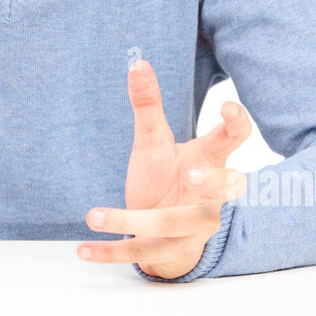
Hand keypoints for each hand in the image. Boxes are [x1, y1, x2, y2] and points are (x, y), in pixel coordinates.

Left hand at [80, 59, 250, 278]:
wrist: (169, 231)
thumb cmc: (171, 176)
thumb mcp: (156, 140)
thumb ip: (149, 105)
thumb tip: (137, 61)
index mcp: (210, 162)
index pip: (230, 142)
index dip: (235, 125)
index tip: (229, 107)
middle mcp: (209, 198)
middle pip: (219, 190)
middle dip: (212, 182)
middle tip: (197, 174)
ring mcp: (188, 228)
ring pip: (168, 225)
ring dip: (131, 221)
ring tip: (93, 214)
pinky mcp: (164, 251)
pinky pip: (136, 253)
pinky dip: (107, 252)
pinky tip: (80, 249)